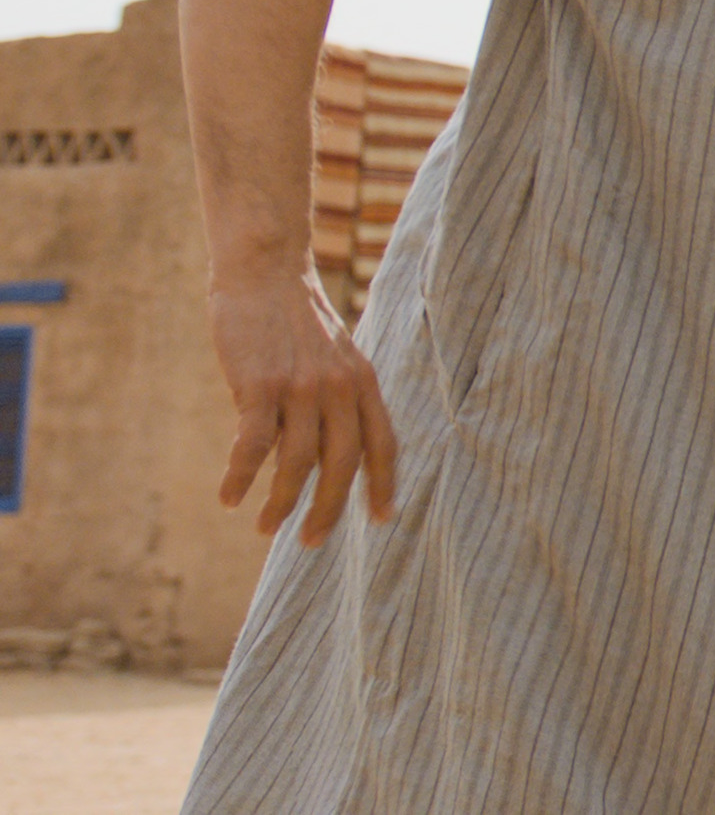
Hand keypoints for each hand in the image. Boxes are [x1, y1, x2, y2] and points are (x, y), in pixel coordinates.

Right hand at [211, 273, 397, 543]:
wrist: (264, 271)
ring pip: (298, 463)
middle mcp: (340, 388)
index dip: (384, 484)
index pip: (383, 444)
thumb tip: (315, 458)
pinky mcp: (260, 385)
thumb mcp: (332, 358)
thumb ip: (334, 402)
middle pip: (343, 464)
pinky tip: (229, 498)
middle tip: (312, 543)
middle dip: (329, 509)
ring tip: (266, 528)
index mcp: (363, 383)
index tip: (381, 519)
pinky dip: (240, 477)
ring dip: (282, 503)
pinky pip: (253, 445)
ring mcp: (301, 387)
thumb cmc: (294, 320)